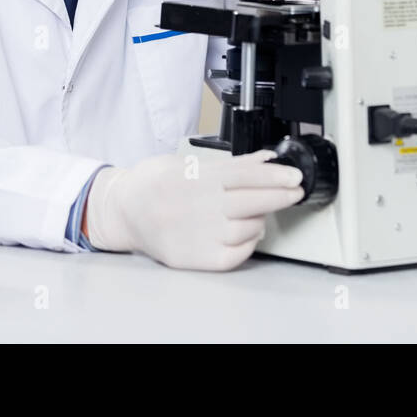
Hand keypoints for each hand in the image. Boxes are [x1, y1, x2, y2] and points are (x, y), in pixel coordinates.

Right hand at [83, 149, 303, 270]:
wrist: (122, 211)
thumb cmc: (153, 183)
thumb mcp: (187, 162)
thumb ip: (229, 163)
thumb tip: (265, 159)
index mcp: (195, 178)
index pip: (246, 175)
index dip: (275, 176)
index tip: (295, 177)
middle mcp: (197, 207)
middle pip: (251, 201)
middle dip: (280, 196)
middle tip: (295, 192)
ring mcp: (195, 234)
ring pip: (246, 229)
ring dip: (261, 219)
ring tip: (260, 212)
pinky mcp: (193, 257)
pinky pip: (233, 254)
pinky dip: (248, 244)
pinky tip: (249, 233)